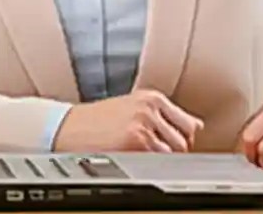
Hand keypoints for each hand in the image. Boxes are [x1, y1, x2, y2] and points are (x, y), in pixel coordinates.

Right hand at [52, 89, 203, 153]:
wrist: (67, 126)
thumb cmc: (96, 120)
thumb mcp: (131, 106)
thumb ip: (161, 115)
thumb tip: (195, 128)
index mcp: (152, 98)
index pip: (189, 123)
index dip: (186, 140)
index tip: (178, 148)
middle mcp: (151, 109)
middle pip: (184, 139)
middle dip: (176, 152)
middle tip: (157, 156)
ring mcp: (144, 124)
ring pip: (173, 151)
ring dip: (163, 159)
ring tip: (145, 159)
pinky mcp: (135, 141)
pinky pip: (158, 159)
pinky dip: (153, 165)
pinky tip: (138, 162)